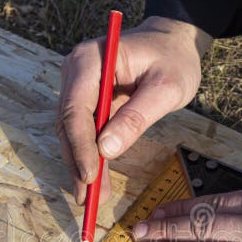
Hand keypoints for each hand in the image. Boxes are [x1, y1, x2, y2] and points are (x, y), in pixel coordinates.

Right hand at [57, 17, 212, 204]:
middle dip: (78, 162)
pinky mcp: (86, 101)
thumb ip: (137, 117)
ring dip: (80, 165)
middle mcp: (76, 71)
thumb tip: (106, 150)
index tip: (90, 176)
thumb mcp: (166, 89)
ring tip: (91, 197)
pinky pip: (83, 132)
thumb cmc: (172, 60)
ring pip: (71, 132)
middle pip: (68, 124)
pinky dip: (88, 157)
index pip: (76, 108)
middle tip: (88, 197)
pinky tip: (95, 181)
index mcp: (91, 60)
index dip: (80, 146)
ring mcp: (78, 86)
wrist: (172, 44)